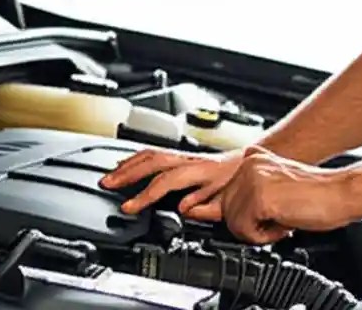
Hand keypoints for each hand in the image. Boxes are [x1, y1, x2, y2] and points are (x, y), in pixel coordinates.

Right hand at [100, 147, 243, 220]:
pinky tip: (128, 164)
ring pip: (153, 154)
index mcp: (202, 171)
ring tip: (110, 175)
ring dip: (129, 164)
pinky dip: (138, 158)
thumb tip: (183, 209)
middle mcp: (191, 160)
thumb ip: (206, 204)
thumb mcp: (229, 199)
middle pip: (153, 162)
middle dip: (128, 173)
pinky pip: (157, 153)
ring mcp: (186, 155)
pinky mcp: (184, 155)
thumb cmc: (242, 181)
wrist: (252, 161)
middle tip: (108, 184)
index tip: (129, 206)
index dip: (145, 194)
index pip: (166, 181)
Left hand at [219, 146, 358, 244]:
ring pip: (233, 222)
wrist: (342, 194)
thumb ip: (252, 188)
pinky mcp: (260, 198)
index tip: (269, 215)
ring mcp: (253, 179)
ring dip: (257, 232)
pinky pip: (245, 230)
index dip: (248, 214)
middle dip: (250, 225)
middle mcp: (249, 164)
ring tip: (281, 224)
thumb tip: (222, 210)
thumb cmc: (318, 194)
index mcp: (252, 157)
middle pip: (227, 210)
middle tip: (277, 223)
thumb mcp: (277, 183)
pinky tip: (284, 227)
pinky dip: (263, 238)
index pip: (227, 196)